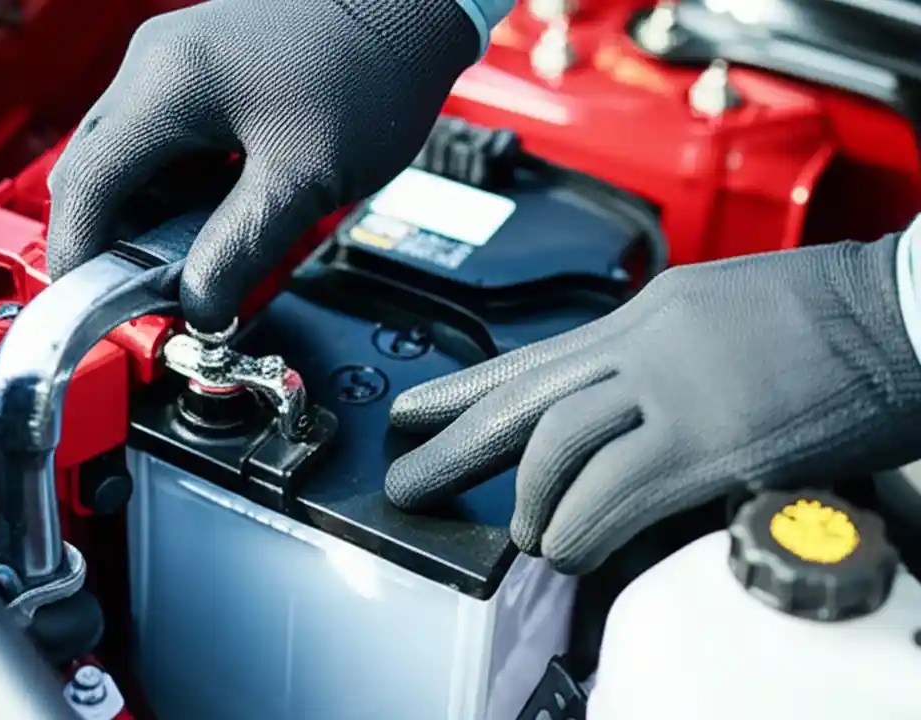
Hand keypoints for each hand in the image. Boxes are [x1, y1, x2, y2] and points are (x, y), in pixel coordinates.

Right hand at [46, 0, 473, 331]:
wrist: (411, 5)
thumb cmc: (371, 71)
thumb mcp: (303, 181)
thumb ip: (240, 251)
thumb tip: (199, 308)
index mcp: (168, 84)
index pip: (86, 185)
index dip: (80, 256)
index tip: (93, 309)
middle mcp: (155, 64)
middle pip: (95, 172)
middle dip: (115, 242)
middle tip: (152, 296)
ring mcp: (172, 62)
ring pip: (127, 161)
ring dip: (147, 217)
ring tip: (196, 259)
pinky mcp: (197, 70)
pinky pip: (160, 143)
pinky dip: (175, 190)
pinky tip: (217, 216)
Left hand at [385, 235, 920, 572]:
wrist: (907, 308)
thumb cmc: (835, 317)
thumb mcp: (719, 313)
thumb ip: (658, 355)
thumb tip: (615, 406)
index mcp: (646, 313)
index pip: (532, 358)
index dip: (462, 390)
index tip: (415, 413)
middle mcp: (645, 341)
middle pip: (521, 397)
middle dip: (453, 444)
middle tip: (409, 478)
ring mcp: (674, 386)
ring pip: (554, 445)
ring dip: (530, 503)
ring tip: (526, 536)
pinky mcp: (710, 436)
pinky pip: (613, 491)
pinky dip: (580, 527)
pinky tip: (570, 549)